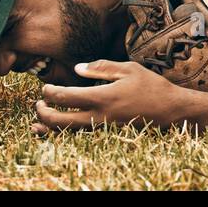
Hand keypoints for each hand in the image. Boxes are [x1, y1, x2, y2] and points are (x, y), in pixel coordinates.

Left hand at [32, 60, 207, 133]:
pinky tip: (56, 131)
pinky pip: (78, 138)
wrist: (170, 111)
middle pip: (59, 120)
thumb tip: (77, 69)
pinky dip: (63, 135)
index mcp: (103, 97)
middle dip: (43, 113)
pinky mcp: (106, 136)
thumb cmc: (151, 86)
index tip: (45, 88)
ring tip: (37, 124)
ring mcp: (102, 129)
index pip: (65, 97)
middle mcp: (99, 116)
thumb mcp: (129, 69)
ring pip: (67, 134)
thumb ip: (101, 67)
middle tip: (38, 104)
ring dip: (49, 129)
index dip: (50, 92)